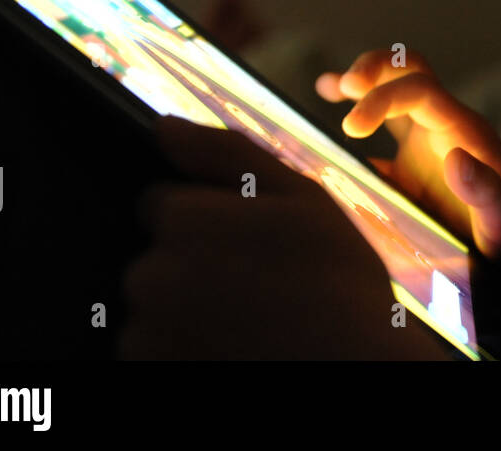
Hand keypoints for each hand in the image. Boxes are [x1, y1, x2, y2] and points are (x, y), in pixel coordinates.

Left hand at [119, 115, 448, 359]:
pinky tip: (231, 348)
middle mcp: (150, 278)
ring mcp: (146, 335)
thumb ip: (225, 154)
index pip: (162, 204)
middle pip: (155, 257)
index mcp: (183, 221)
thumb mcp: (300, 197)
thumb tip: (164, 126)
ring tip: (250, 323)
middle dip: (194, 266)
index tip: (249, 242)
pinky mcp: (150, 373)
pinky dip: (184, 350)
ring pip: (154, 308)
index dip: (207, 218)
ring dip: (187, 312)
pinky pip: (154, 351)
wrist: (354, 369)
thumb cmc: (337, 282)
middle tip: (257, 286)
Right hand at [316, 49, 500, 262]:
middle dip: (372, 69)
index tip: (351, 128)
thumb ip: (485, 191)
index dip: (382, 99)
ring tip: (326, 86)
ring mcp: (427, 143)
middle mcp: (442, 126)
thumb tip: (456, 158)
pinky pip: (383, 137)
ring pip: (394, 93)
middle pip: (408, 71)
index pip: (418, 90)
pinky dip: (357, 131)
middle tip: (338, 87)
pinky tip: (325, 143)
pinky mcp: (414, 168)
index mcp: (461, 129)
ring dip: (362, 85)